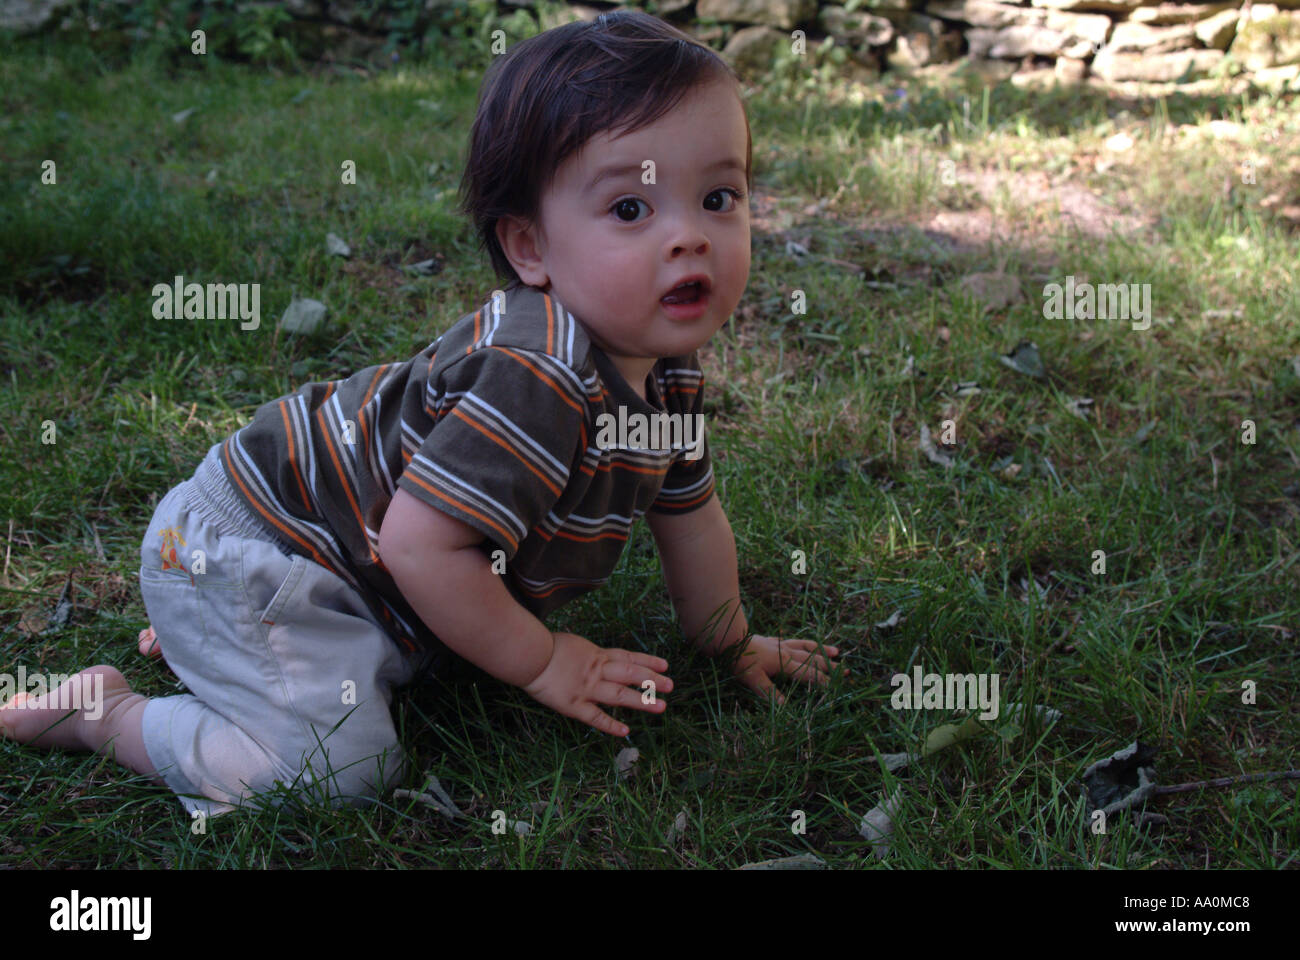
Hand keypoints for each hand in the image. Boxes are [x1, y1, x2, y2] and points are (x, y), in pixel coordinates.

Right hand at [522, 631, 672, 736]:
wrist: (528, 655)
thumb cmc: (545, 647)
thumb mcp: (573, 644)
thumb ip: (587, 655)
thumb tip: (598, 658)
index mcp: (596, 655)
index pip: (628, 657)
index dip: (648, 661)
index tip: (665, 666)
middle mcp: (596, 671)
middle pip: (630, 674)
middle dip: (652, 680)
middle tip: (670, 686)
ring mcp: (586, 688)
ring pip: (619, 695)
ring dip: (641, 701)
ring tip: (661, 707)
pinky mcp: (573, 705)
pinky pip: (595, 717)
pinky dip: (610, 725)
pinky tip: (626, 730)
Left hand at [728, 634, 846, 705]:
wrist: (727, 638)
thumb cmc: (740, 660)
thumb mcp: (753, 680)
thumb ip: (771, 694)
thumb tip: (787, 709)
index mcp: (784, 664)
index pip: (809, 674)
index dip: (823, 681)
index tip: (837, 687)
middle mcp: (786, 652)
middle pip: (813, 660)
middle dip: (830, 666)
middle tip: (847, 670)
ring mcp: (780, 644)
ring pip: (807, 647)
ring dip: (822, 651)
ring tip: (837, 651)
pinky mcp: (772, 640)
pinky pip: (793, 640)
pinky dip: (803, 642)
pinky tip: (805, 643)